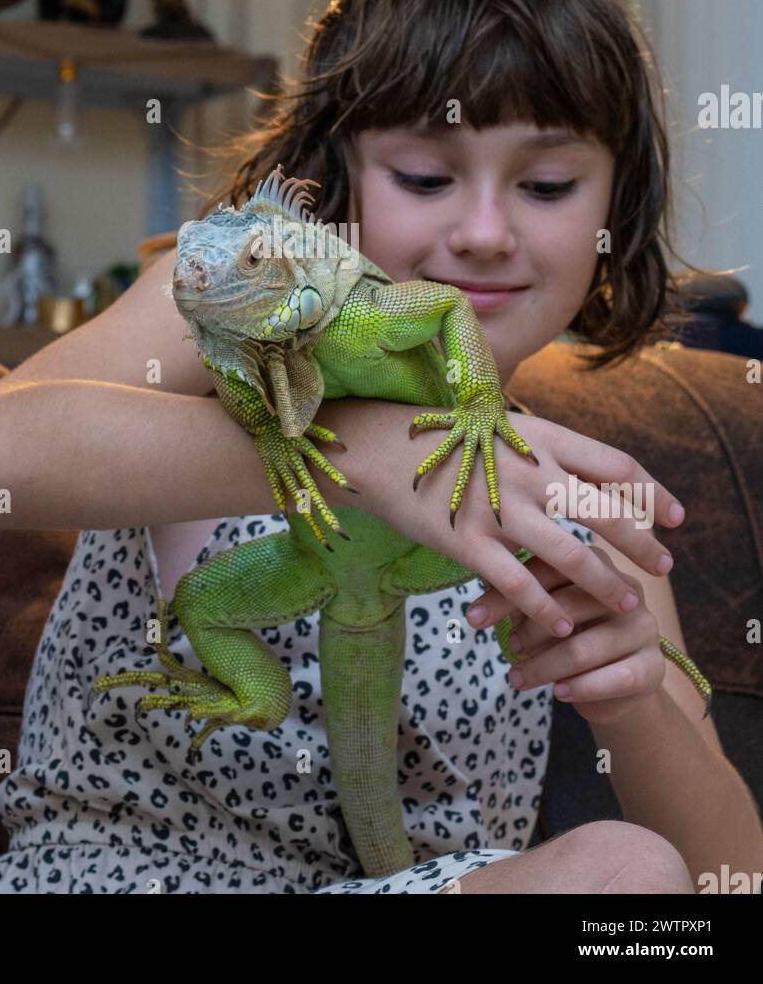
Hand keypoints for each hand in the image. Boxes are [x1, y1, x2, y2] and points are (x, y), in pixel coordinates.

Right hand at [320, 401, 685, 644]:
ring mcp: (499, 508)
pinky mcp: (468, 541)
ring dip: (603, 583)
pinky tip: (562, 628)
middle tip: (664, 566)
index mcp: (542, 439)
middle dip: (641, 541)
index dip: (653, 491)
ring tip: (626, 604)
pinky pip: (517, 583)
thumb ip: (547, 452)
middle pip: (604, 509)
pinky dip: (545, 608)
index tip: (677, 515)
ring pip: (569, 553)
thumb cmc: (445, 440)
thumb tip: (593, 475)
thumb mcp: (504, 430)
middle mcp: (529, 471)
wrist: (381, 449)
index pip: (616, 465)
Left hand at [479, 545, 665, 725]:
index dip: (507, 595)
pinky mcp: (654, 667)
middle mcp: (627, 590)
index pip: (548, 570)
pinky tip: (558, 693)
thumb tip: (477, 589)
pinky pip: (614, 678)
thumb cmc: (569, 637)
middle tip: (507, 648)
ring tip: (517, 679)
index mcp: (597, 563)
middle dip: (529, 631)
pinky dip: (581, 687)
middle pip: (569, 607)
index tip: (472, 617)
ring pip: (585, 647)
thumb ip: (517, 596)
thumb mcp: (540, 613)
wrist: (616, 687)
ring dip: (544, 667)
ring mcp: (645, 628)